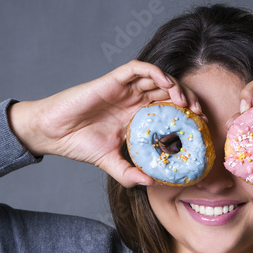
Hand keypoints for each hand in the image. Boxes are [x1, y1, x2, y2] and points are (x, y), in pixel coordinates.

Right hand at [8, 60, 199, 187]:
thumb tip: (150, 183)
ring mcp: (123, 88)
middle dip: (187, 98)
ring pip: (157, 78)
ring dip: (175, 85)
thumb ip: (129, 174)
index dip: (185, 114)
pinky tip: (166, 84)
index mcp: (135, 115)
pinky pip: (138, 69)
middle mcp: (132, 99)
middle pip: (167, 91)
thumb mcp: (109, 163)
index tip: (199, 126)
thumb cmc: (78, 144)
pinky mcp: (112, 80)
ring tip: (186, 101)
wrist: (52, 133)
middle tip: (199, 113)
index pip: (167, 109)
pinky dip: (155, 72)